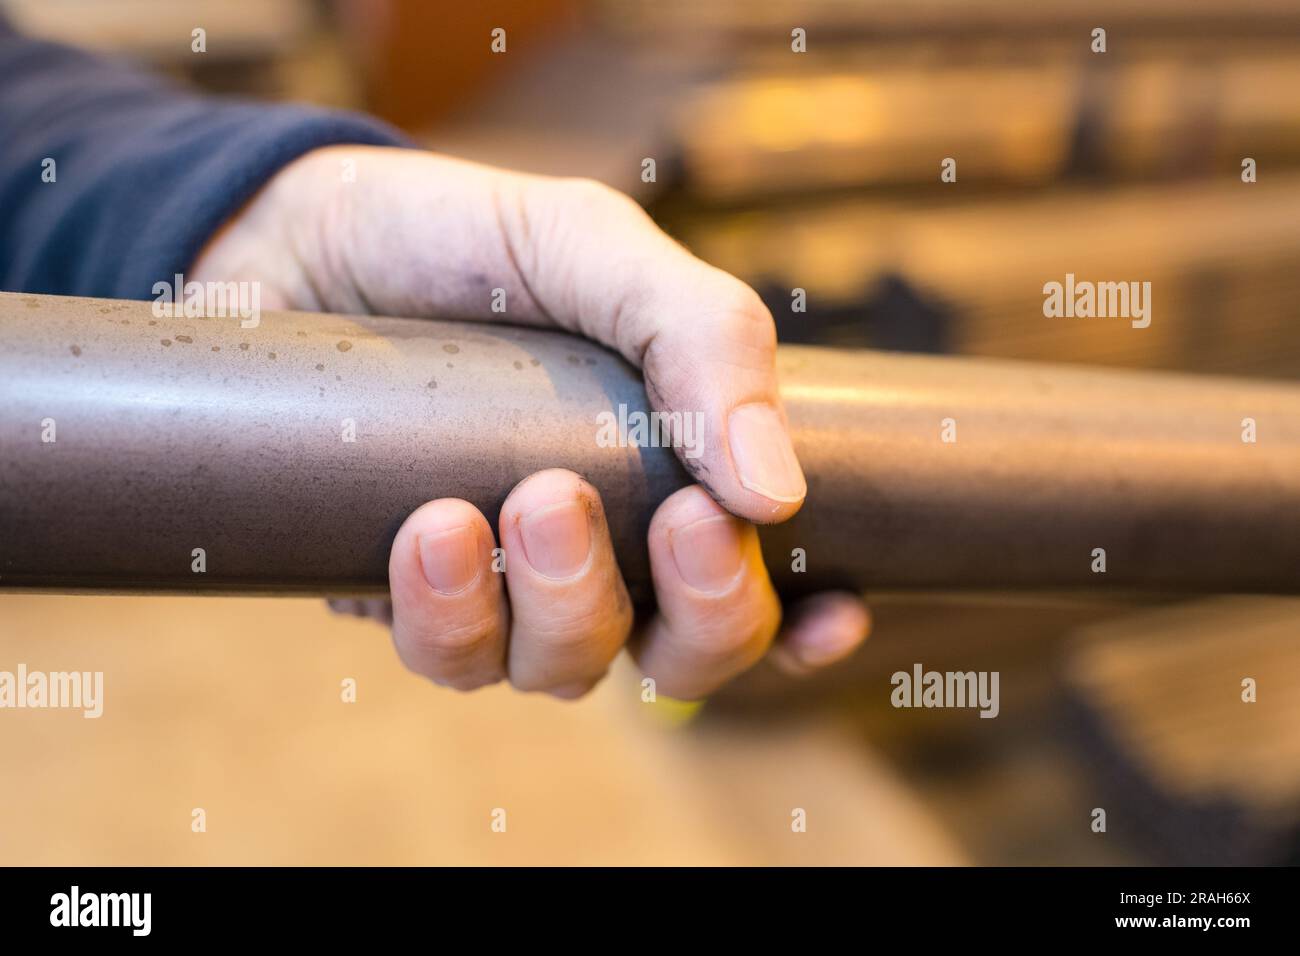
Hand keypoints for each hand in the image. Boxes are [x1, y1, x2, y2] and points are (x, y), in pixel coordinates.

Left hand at [193, 145, 868, 698]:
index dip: (805, 623)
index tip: (833, 609)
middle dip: (701, 612)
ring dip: (567, 604)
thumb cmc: (464, 241)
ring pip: (562, 668)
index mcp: (662, 472)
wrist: (296, 235)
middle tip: (682, 518)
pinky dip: (453, 608)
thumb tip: (779, 489)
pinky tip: (436, 528)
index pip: (759, 582)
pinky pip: (448, 655)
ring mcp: (498, 584)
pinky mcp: (400, 598)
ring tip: (530, 499)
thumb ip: (702, 337)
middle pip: (679, 655)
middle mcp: (593, 548)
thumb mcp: (593, 248)